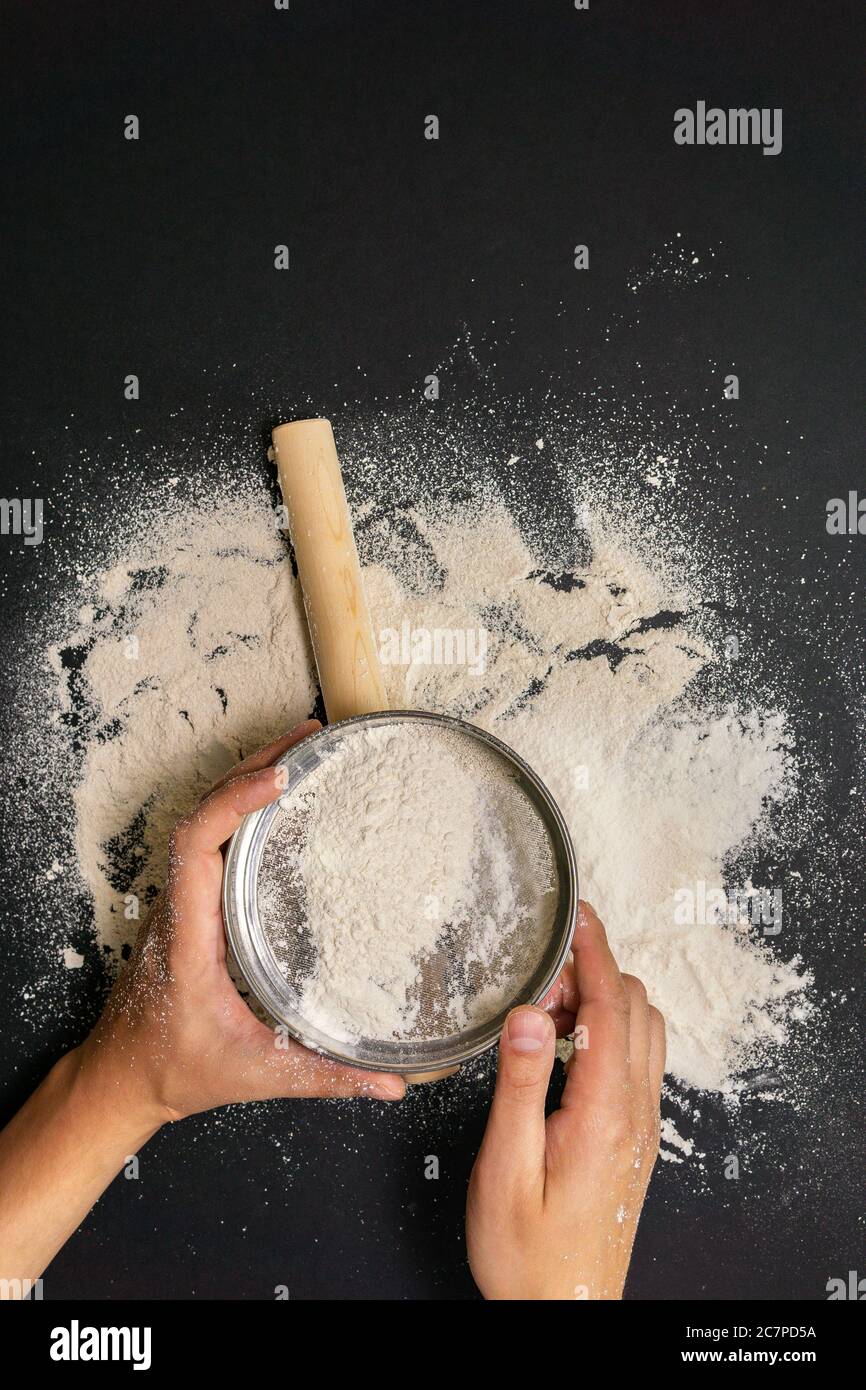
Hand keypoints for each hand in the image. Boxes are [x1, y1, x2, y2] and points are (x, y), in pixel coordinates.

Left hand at [76, 720, 406, 1127]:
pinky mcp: (192, 904)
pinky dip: (243, 805)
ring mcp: (184, 900)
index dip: (235, 801)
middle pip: (205, 811)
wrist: (123, 1076)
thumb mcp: (255, 1073)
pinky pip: (212, 838)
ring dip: (247, 777)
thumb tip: (390, 1084)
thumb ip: (325, 1078)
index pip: (198, 843)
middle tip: (310, 736)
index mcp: (188, 933)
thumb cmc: (174, 1069)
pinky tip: (278, 799)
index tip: (280, 777)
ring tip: (300, 751)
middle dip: (255, 765)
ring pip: (206, 819)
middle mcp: (181, 904)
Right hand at [466, 902, 663, 1299]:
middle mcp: (634, 1113)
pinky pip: (639, 1061)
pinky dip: (611, 1031)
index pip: (611, 1007)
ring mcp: (642, 1125)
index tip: (578, 914)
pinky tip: (567, 1047)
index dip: (595, 952)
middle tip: (540, 974)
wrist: (565, 1310)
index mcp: (604, 1112)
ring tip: (549, 1009)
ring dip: (605, 1001)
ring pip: (644, 1030)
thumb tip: (529, 1015)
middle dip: (594, 971)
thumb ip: (518, 1087)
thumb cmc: (528, 1253)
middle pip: (635, 1008)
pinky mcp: (635, 1138)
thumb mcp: (506, 1169)